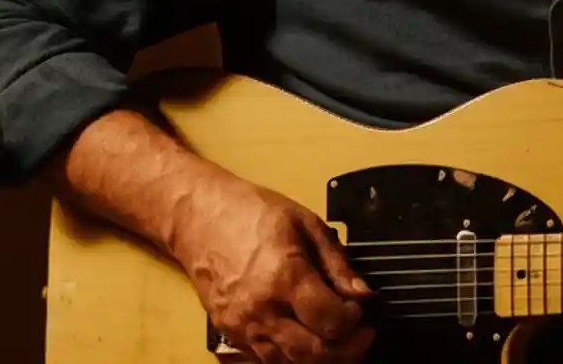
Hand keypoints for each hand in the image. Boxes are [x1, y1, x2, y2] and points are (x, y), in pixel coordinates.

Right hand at [170, 172, 375, 363]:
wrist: (198, 217)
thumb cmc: (253, 213)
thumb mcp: (307, 224)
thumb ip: (338, 264)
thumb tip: (363, 294)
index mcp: (284, 277)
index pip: (330, 321)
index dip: (354, 321)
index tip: (360, 308)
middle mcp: (261, 310)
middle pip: (313, 353)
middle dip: (346, 349)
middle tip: (361, 334)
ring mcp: (242, 326)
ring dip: (320, 359)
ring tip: (338, 340)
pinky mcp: (230, 334)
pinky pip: (267, 360)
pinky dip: (292, 357)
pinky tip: (308, 340)